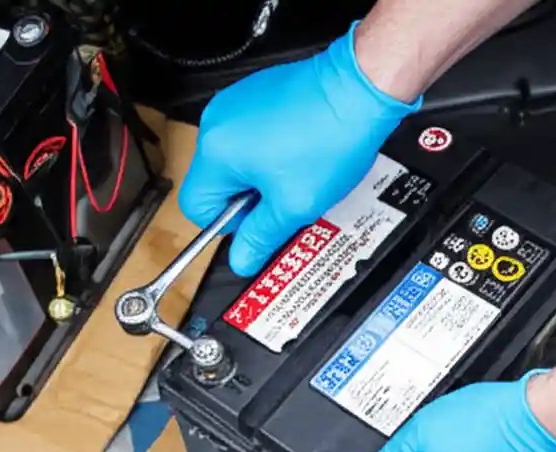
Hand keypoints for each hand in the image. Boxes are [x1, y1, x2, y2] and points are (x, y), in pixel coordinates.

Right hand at [178, 24, 418, 276]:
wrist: (359, 88)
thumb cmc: (330, 138)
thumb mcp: (294, 204)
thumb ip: (261, 237)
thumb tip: (242, 259)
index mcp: (216, 150)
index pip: (195, 206)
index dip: (228, 224)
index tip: (258, 221)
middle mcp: (217, 121)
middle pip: (215, 181)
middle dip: (249, 198)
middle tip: (286, 197)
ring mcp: (235, 102)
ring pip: (234, 159)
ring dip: (261, 174)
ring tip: (298, 170)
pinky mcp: (254, 92)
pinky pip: (249, 134)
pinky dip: (269, 149)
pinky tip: (300, 149)